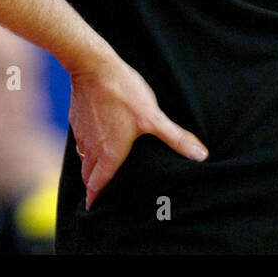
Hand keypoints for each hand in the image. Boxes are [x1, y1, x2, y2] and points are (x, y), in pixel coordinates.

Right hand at [68, 54, 207, 209]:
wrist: (93, 66)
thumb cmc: (124, 93)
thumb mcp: (154, 117)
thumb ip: (175, 137)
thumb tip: (201, 155)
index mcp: (108, 154)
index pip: (97, 185)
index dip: (95, 199)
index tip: (94, 209)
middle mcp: (91, 149)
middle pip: (88, 176)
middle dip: (94, 186)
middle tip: (100, 193)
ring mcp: (82, 134)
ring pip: (83, 158)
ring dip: (90, 167)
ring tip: (101, 170)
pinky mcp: (77, 119)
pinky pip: (81, 140)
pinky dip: (87, 147)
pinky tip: (98, 138)